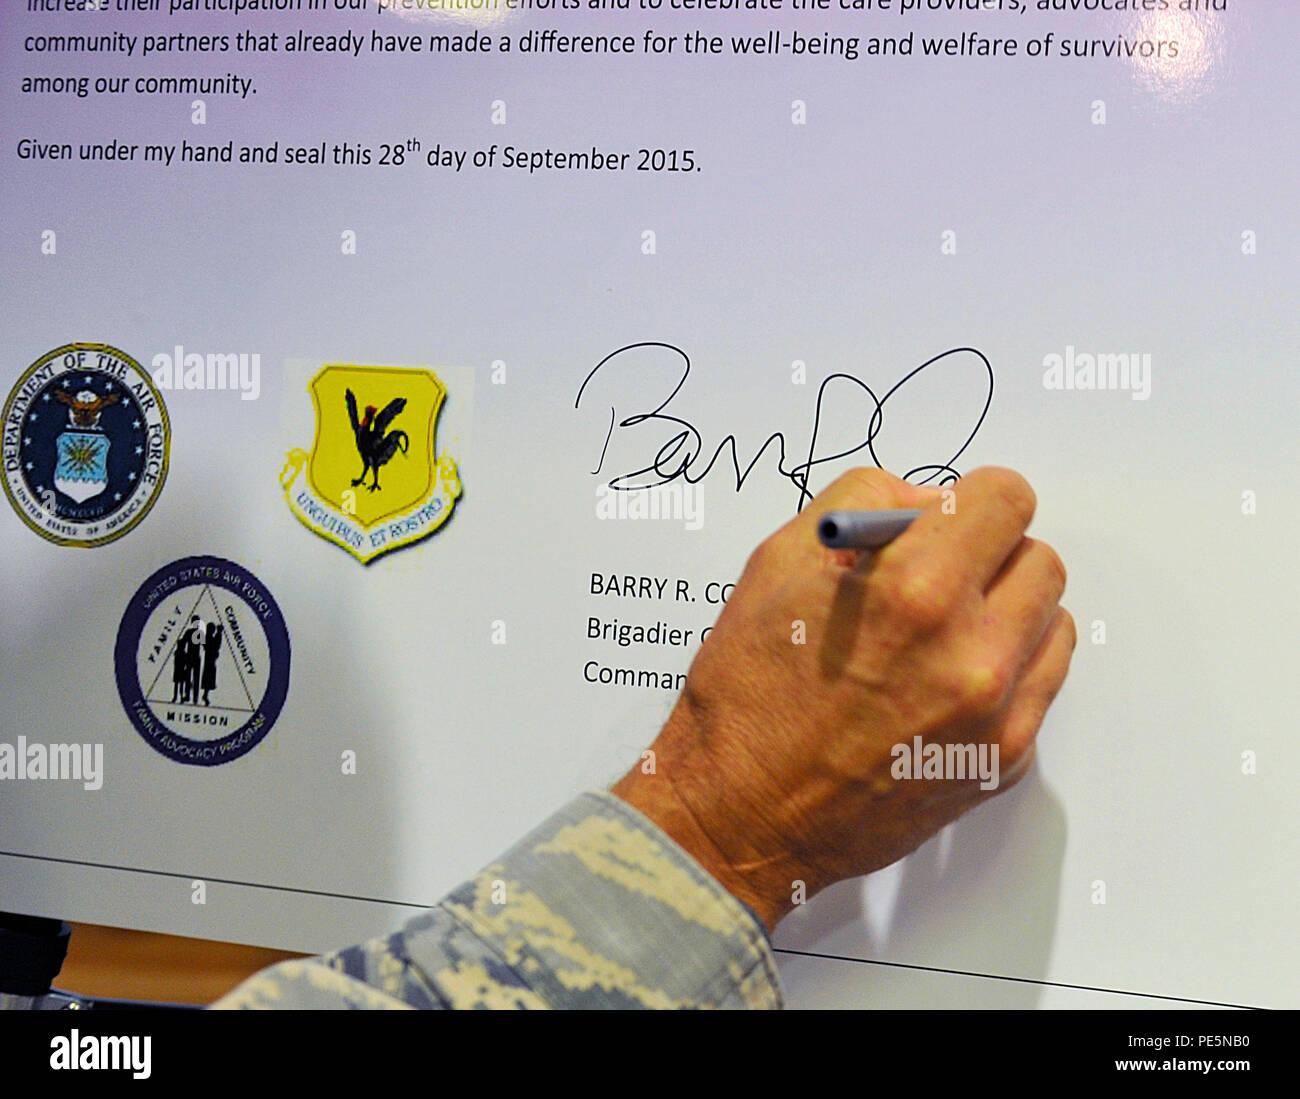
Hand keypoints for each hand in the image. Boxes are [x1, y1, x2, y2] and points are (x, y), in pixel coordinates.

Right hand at [612, 467, 1074, 930]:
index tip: (951, 515)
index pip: (1008, 499)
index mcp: (916, 592)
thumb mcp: (777, 564)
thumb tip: (927, 501)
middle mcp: (972, 655)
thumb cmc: (747, 695)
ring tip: (943, 631)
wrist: (741, 816)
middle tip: (938, 574)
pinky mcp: (1004, 763)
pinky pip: (1041, 685)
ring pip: (1053, 621)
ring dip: (1008, 610)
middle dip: (992, 553)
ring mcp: (997, 717)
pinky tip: (944, 681)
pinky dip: (1006, 670)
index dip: (973, 497)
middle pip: (1041, 558)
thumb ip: (861, 502)